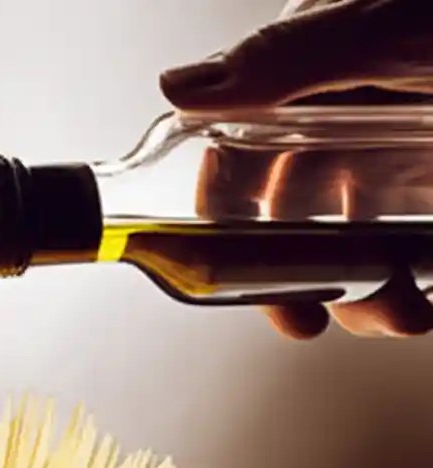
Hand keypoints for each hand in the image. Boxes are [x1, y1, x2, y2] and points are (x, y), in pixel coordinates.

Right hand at [160, 0, 432, 338]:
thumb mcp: (384, 32)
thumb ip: (285, 61)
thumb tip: (178, 89)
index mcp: (310, 81)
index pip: (235, 160)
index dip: (223, 225)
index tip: (233, 279)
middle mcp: (347, 122)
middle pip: (290, 218)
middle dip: (299, 276)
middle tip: (316, 316)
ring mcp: (403, 157)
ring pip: (359, 243)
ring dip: (369, 291)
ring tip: (403, 315)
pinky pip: (419, 249)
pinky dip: (422, 279)